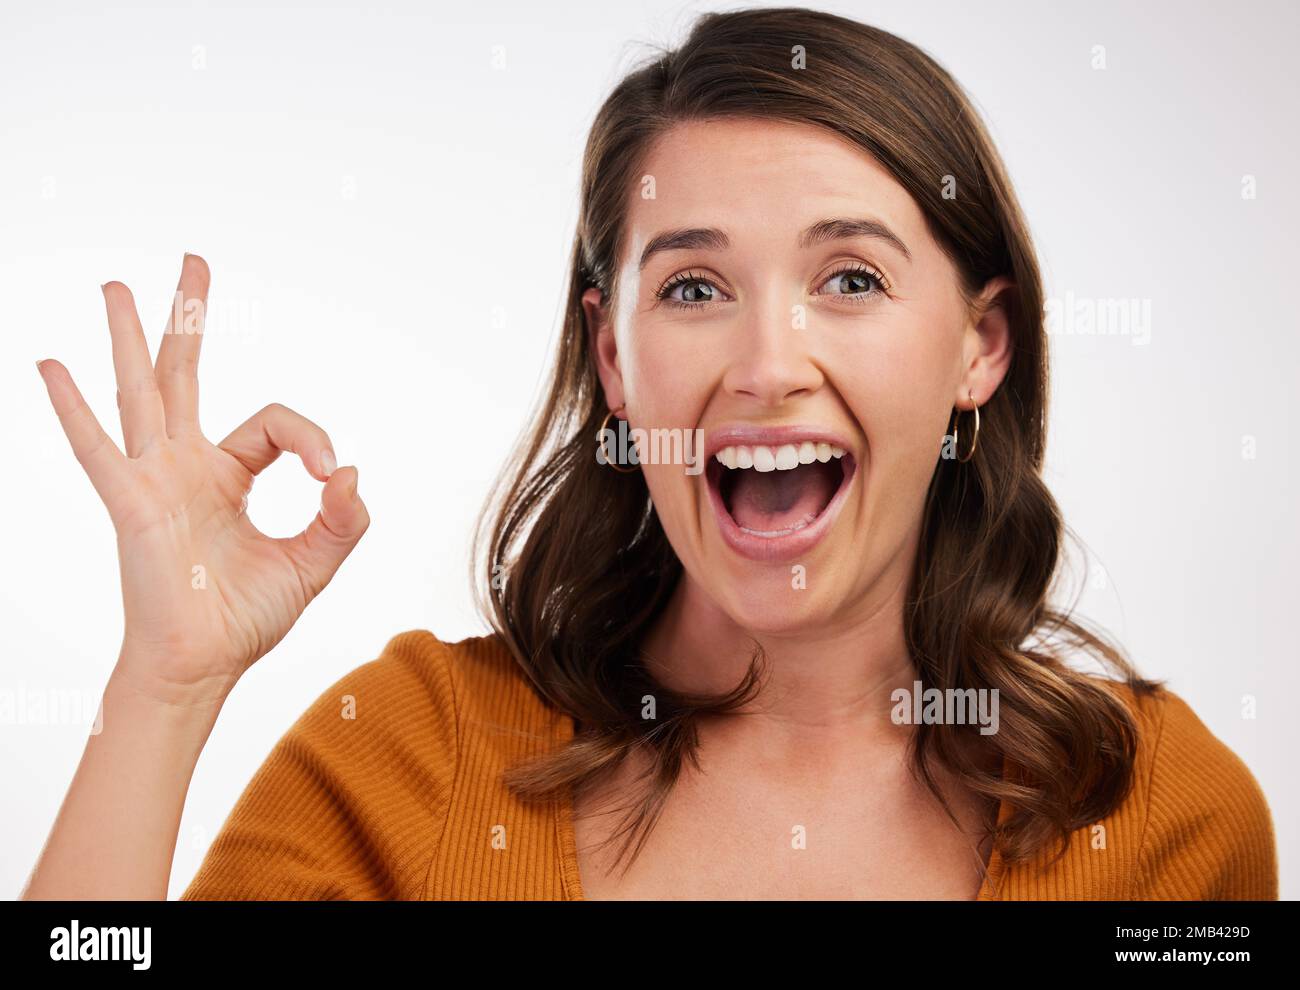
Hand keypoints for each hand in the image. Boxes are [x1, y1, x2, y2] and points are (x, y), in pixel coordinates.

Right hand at [36, 254, 369, 707]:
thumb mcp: (313, 564)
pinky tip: (51, 366)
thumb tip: (350, 472)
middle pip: (185, 375)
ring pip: (141, 394)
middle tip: (195, 260)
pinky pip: (99, 450)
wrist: (202, 665)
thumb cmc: (247, 617)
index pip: (273, 423)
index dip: (309, 438)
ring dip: (130, 339)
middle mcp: (186, 467)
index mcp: (230, 475)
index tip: (330, 474)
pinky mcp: (131, 504)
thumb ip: (341, 520)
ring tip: (115, 285)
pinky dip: (74, 409)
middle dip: (189, 318)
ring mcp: (153, 480)